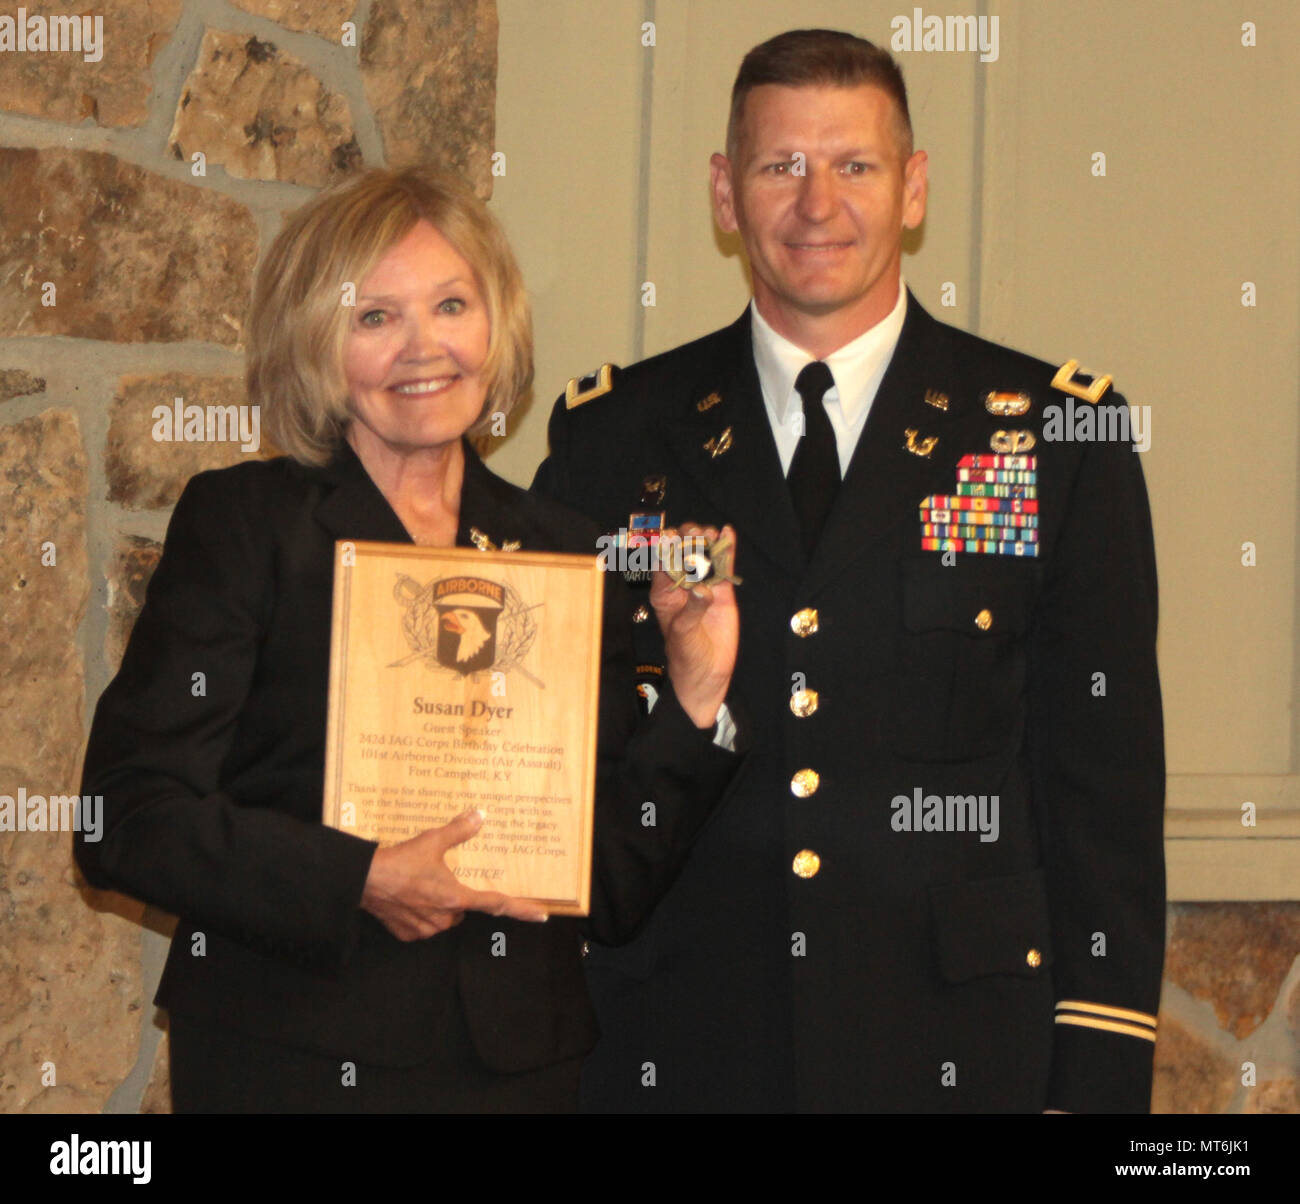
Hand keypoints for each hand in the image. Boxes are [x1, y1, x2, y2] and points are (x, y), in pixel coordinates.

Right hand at [360, 808, 548, 940]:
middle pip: (464, 907)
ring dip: (438, 904)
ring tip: (419, 884)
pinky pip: (424, 925)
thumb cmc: (399, 862)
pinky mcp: (409, 935)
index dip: (522, 909)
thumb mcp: (432, 840)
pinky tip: (407, 897)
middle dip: (456, 894)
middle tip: (438, 876)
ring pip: (444, 917)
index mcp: (456, 897)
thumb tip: (479, 816)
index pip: (498, 904)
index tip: (541, 914)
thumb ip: (459, 830)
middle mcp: (445, 918)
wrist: (362, 880)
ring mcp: (426, 929)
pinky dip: (419, 913)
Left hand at [651, 523, 738, 727]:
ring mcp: (703, 584)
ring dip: (706, 539)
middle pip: (683, 552)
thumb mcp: (683, 633)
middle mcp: (682, 583)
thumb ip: (692, 610)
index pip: (662, 563)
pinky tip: (728, 532)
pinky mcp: (723, 590)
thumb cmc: (686, 654)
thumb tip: (703, 588)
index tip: (672, 536)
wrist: (707, 672)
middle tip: (695, 534)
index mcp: (664, 591)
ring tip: (711, 533)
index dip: (666, 546)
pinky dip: (727, 548)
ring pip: (704, 554)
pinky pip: (724, 565)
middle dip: (687, 538)